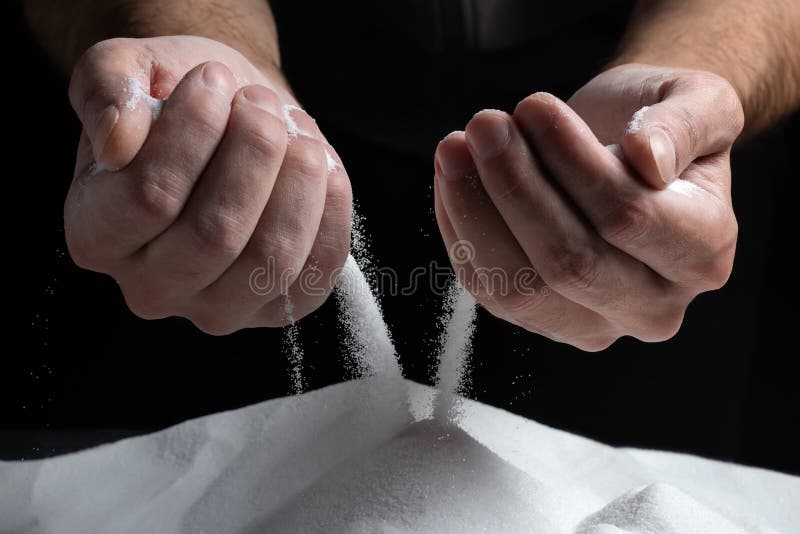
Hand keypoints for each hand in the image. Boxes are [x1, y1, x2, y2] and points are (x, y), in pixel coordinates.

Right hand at [66, 36, 351, 333]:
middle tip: (262, 104)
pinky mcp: (276, 309)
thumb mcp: (127, 70)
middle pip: (216, 234)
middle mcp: (150, 286)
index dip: (194, 133)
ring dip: (298, 182)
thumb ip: (106, 89)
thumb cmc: (175, 102)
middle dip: (254, 154)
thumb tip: (118, 140)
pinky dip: (331, 211)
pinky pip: (317, 270)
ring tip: (297, 132)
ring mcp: (215, 308)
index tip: (214, 79)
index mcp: (97, 233)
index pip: (150, 197)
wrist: (229, 123)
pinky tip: (323, 167)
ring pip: (270, 259)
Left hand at [434, 64, 743, 350]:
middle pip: (570, 261)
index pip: (629, 216)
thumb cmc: (658, 125)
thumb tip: (647, 158)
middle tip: (484, 124)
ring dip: (476, 212)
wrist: (630, 152)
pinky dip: (462, 230)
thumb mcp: (697, 100)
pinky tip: (454, 179)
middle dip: (514, 187)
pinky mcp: (545, 321)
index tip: (533, 106)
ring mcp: (597, 323)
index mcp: (704, 251)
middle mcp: (656, 304)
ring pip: (520, 287)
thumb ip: (682, 125)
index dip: (572, 162)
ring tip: (456, 147)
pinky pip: (490, 288)